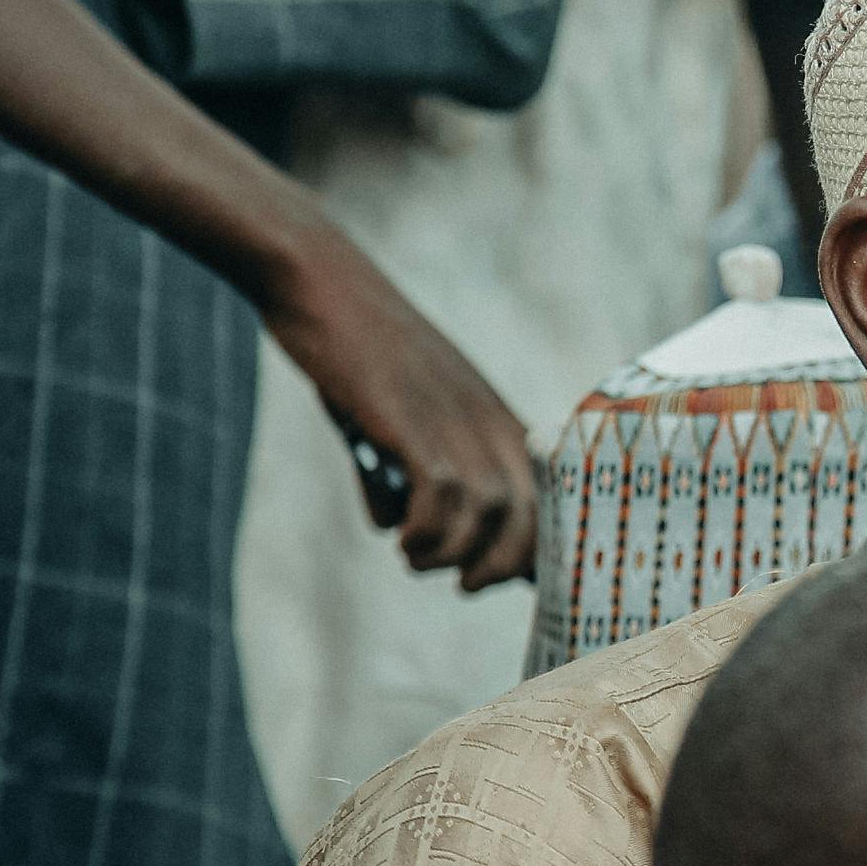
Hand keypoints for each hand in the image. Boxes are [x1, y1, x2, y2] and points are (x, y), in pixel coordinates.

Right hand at [258, 231, 539, 588]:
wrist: (319, 279)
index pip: (547, 492)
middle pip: (531, 511)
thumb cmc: (352, 349)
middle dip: (506, 564)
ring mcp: (450, 413)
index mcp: (492, 415)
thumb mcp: (390, 414)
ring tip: (417, 558)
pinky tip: (400, 536)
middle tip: (466, 585)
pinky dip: (426, 529)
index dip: (540, 546)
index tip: (512, 580)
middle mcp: (484, 416)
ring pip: (490, 509)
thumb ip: (402, 470)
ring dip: (455, 553)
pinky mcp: (410, 414)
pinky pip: (443, 490)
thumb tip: (396, 524)